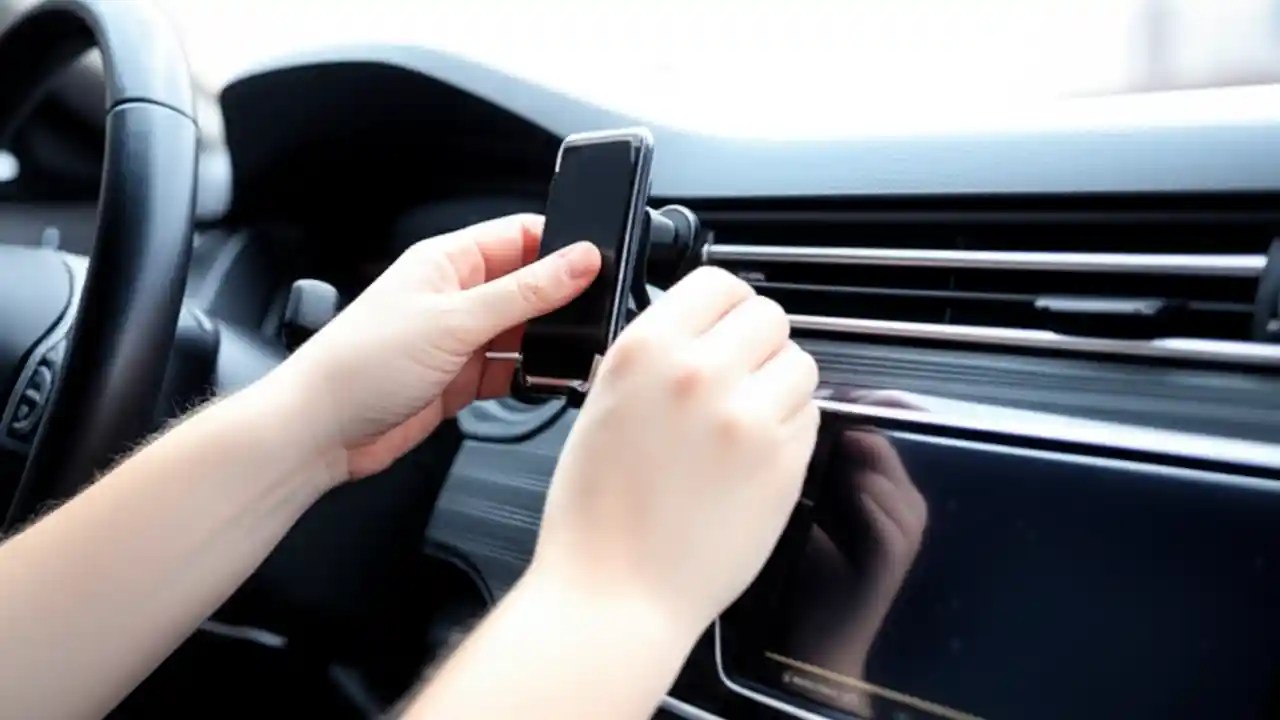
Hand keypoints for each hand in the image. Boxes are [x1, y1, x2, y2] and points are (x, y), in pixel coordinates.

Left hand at [278, 214, 600, 480]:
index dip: (561, 245)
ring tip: (569, 356)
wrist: (321, 431)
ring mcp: (459, 339)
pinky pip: (511, 372)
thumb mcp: (455, 320)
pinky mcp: (460, 380)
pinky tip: (543, 383)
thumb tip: (580, 260)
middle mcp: (455, 295)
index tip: (598, 264)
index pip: (520, 235)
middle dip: (560, 301)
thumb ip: (525, 293)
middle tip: (591, 318)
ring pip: (523, 333)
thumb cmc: (360, 363)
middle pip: (528, 286)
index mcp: (447, 260)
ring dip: (547, 346)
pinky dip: (530, 379)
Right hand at [529, 267, 821, 641]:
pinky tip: (751, 458)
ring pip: (798, 364)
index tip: (725, 328)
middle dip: (757, 345)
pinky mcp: (783, 462)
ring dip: (778, 386)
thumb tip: (700, 330)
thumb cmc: (598, 513)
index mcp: (646, 349)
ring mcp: (748, 417)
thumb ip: (655, 357)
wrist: (616, 593)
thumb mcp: (603, 404)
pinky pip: (809, 416)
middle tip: (737, 380)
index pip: (719, 283)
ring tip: (744, 422)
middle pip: (769, 317)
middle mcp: (700, 373)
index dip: (726, 308)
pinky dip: (789, 430)